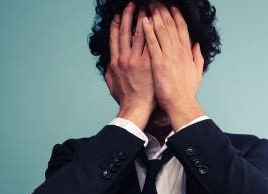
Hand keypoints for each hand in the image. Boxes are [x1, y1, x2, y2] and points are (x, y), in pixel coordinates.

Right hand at [105, 2, 156, 130]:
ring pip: (140, 34)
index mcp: (115, 62)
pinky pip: (152, 44)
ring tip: (148, 9)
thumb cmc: (125, 99)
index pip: (114, 38)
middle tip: (133, 5)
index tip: (119, 15)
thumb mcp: (112, 84)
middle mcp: (124, 59)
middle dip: (129, 16)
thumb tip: (109, 63)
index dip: (116, 25)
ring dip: (143, 20)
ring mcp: (137, 61)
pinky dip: (153, 32)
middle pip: (126, 32)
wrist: (136, 109)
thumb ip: (110, 72)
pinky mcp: (149, 64)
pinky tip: (157, 23)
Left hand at [142, 4, 204, 130]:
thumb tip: (197, 46)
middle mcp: (178, 51)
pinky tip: (143, 21)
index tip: (171, 7)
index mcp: (187, 52)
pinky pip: (152, 43)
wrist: (180, 105)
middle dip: (163, 11)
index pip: (182, 28)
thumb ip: (197, 57)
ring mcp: (168, 56)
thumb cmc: (187, 92)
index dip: (176, 16)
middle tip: (156, 2)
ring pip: (161, 30)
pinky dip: (147, 30)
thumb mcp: (197, 72)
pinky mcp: (158, 63)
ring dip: (154, 16)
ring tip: (149, 6)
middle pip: (170, 25)